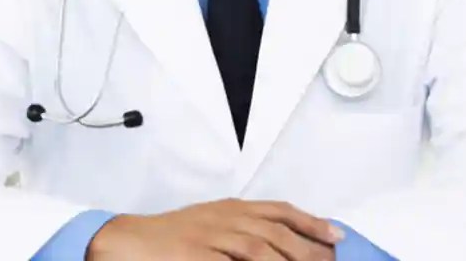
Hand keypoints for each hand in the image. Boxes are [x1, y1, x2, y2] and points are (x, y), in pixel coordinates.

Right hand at [86, 199, 341, 260]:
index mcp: (230, 209)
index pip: (278, 210)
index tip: (336, 236)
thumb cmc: (170, 237)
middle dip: (308, 249)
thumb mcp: (210, 225)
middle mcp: (224, 220)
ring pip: (260, 250)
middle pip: (276, 233)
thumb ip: (242, 230)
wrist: (129, 242)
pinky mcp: (196, 256)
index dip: (310, 222)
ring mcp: (210, 238)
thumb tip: (278, 247)